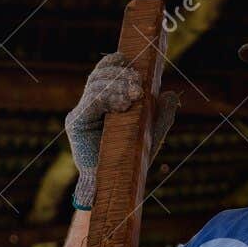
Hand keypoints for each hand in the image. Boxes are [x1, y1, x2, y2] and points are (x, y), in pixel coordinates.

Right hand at [65, 53, 178, 208]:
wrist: (112, 184)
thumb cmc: (129, 161)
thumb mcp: (150, 134)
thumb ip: (160, 115)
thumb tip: (172, 95)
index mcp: (104, 103)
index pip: (104, 74)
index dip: (115, 63)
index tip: (131, 62)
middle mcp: (89, 106)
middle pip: (99, 75)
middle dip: (120, 74)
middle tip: (138, 84)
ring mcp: (80, 114)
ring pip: (95, 85)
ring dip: (117, 84)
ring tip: (134, 94)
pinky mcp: (76, 124)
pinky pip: (90, 102)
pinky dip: (107, 98)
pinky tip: (122, 105)